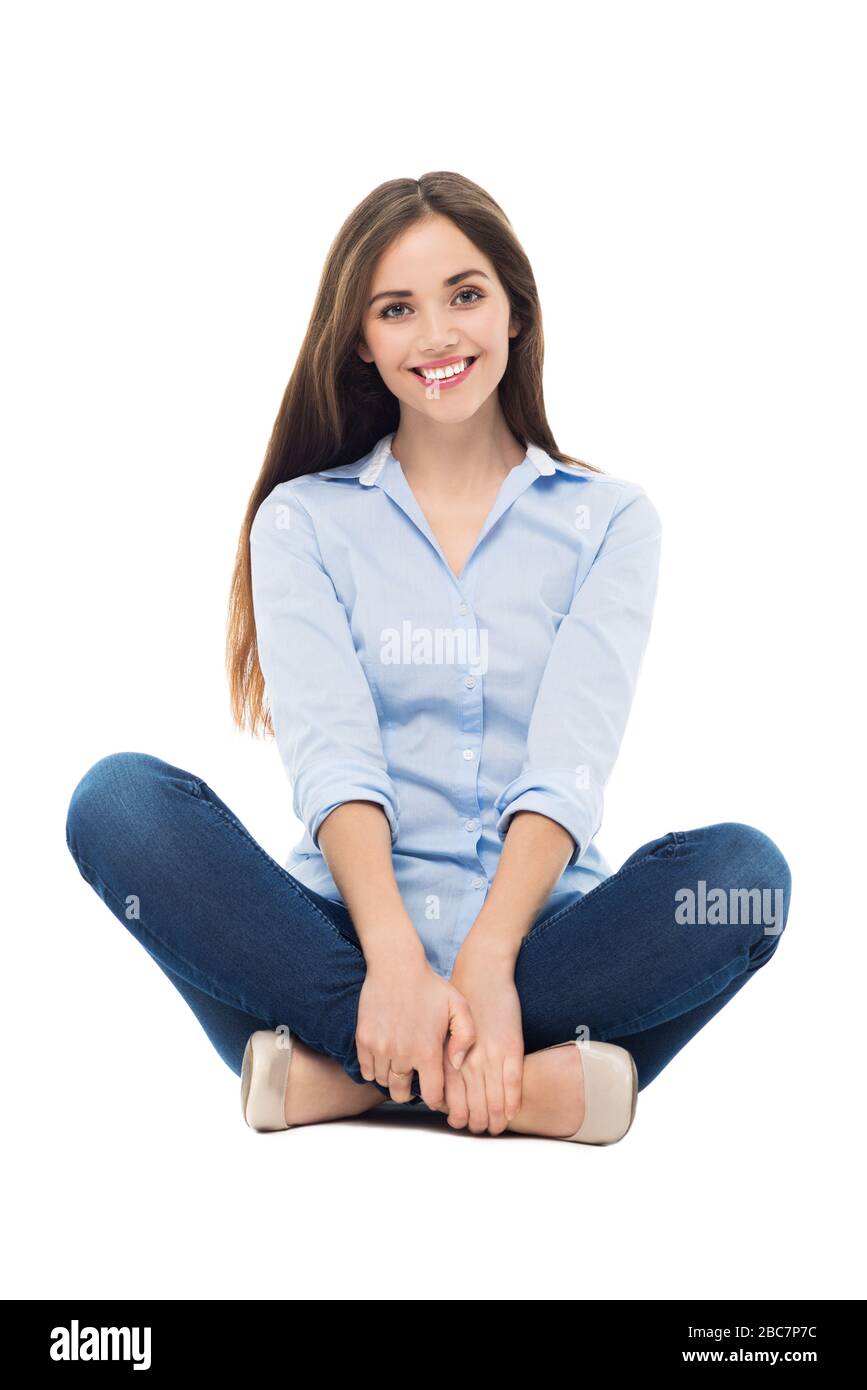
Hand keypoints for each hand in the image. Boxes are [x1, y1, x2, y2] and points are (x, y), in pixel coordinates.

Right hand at [356, 945, 475, 1106]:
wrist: (396, 965)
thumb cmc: (430, 986)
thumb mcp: (459, 1007)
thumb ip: (466, 1038)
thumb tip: (455, 1065)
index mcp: (428, 1051)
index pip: (432, 1096)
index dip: (437, 1099)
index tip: (436, 1092)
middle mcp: (402, 1054)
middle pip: (401, 1095)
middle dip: (410, 1092)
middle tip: (415, 1079)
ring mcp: (380, 1048)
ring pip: (383, 1081)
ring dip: (392, 1077)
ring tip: (401, 1064)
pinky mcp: (364, 1040)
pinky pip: (366, 1070)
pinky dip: (374, 1069)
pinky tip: (385, 1056)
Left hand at [447, 945, 523, 1134]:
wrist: (481, 970)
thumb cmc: (460, 998)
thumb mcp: (442, 1029)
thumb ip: (443, 1054)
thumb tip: (440, 1080)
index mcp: (448, 1055)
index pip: (451, 1096)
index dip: (457, 1114)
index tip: (461, 1122)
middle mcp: (468, 1059)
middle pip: (473, 1104)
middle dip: (477, 1121)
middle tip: (480, 1129)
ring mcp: (491, 1054)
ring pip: (494, 1099)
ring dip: (496, 1118)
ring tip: (496, 1127)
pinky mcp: (510, 1046)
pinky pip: (513, 1082)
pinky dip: (513, 1101)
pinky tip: (512, 1112)